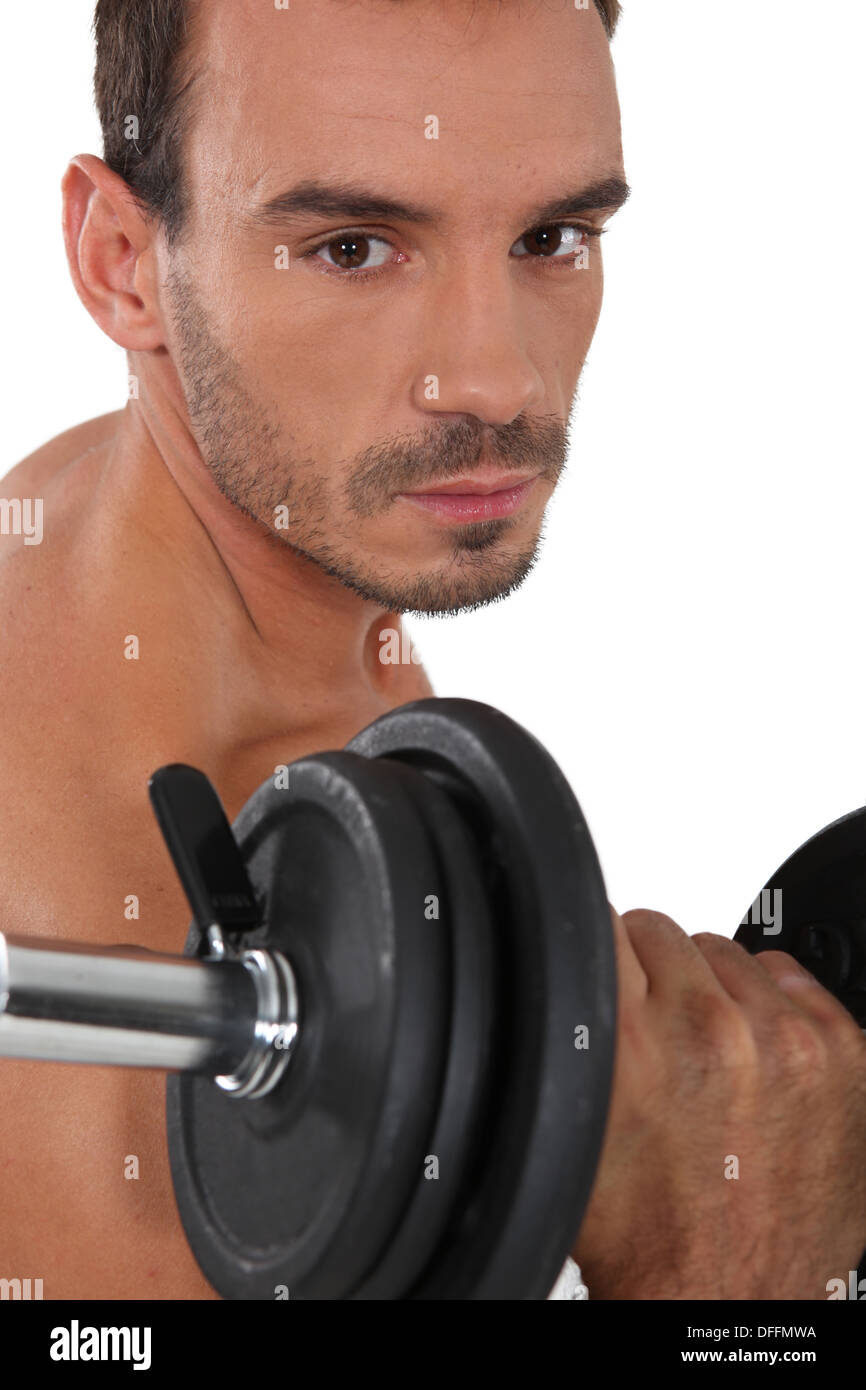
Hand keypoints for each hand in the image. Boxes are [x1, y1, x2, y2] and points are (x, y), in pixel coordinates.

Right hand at [573, 906, 865, 1298]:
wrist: (727, 1300)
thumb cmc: (649, 1232)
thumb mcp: (576, 1124)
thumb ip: (579, 1029)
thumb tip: (580, 966)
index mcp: (635, 1042)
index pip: (605, 925)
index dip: (602, 957)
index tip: (608, 981)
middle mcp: (715, 1032)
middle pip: (663, 932)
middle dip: (651, 978)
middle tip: (656, 1042)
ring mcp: (789, 1040)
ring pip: (725, 952)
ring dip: (712, 993)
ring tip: (708, 1062)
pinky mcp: (845, 1053)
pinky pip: (787, 976)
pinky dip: (769, 1008)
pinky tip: (756, 1064)